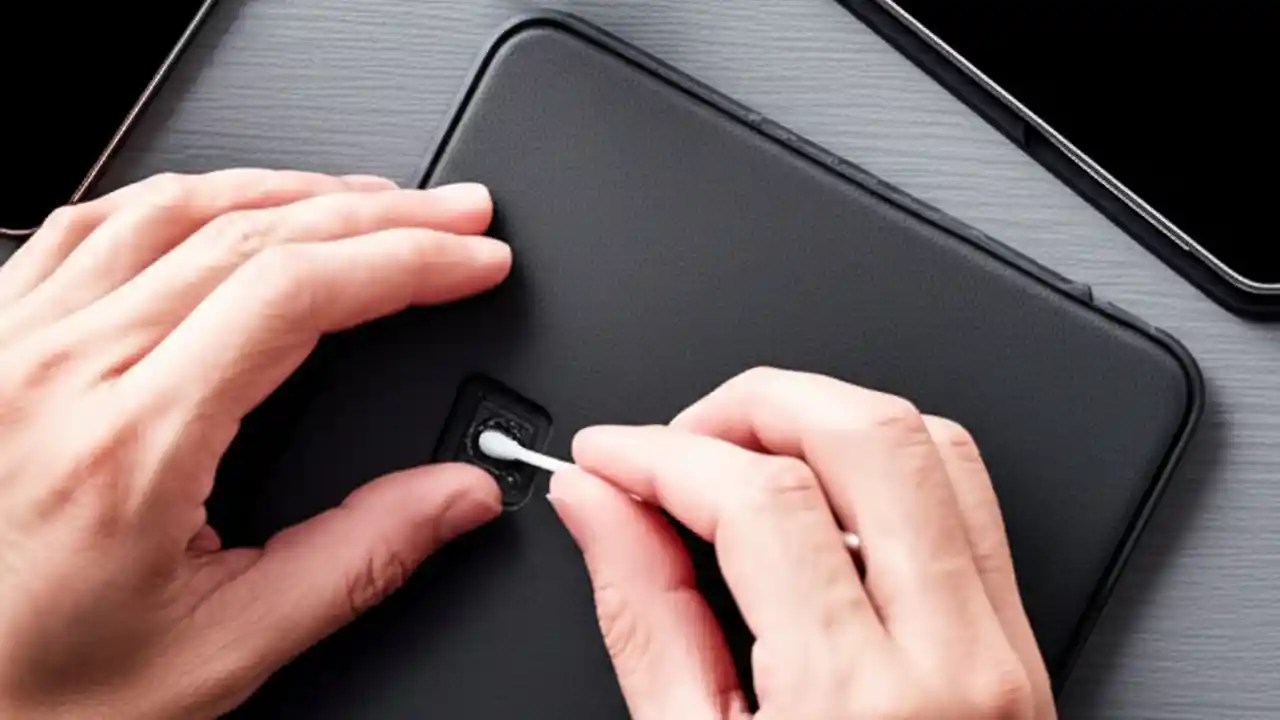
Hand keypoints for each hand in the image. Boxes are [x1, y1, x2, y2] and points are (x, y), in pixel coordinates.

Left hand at [0, 170, 510, 717]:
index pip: (298, 294)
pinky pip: (86, 225)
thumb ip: (358, 561)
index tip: (473, 258)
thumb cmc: (39, 689)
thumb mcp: (223, 648)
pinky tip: (225, 204)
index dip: (406, 260)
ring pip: (171, 207)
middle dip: (378, 215)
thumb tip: (459, 497)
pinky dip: (180, 197)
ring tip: (365, 198)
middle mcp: (59, 370)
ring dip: (288, 189)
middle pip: (250, 234)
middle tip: (454, 216)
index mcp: (131, 443)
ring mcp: (11, 344)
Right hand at [550, 368, 1054, 718]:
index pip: (756, 499)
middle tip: (673, 438)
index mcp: (854, 703)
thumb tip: (601, 511)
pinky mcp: (1020, 645)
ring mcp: (1003, 646)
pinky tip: (818, 496)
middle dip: (748, 404)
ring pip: (931, 443)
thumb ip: (647, 622)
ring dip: (822, 417)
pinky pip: (966, 498)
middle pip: (863, 433)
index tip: (607, 457)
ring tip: (740, 454)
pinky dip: (883, 460)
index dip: (658, 454)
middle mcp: (952, 659)